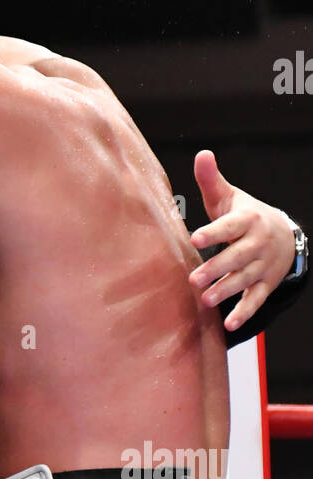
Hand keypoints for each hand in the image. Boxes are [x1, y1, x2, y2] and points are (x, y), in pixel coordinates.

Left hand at [188, 149, 294, 331]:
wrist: (283, 234)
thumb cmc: (245, 215)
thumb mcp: (229, 197)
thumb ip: (211, 180)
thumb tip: (202, 153)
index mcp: (247, 220)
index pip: (230, 226)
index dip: (213, 232)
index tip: (195, 238)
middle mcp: (257, 244)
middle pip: (236, 257)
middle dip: (216, 268)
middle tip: (194, 279)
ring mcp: (263, 265)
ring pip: (244, 280)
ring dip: (226, 291)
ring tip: (205, 300)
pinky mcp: (265, 284)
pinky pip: (256, 300)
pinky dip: (245, 312)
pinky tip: (230, 325)